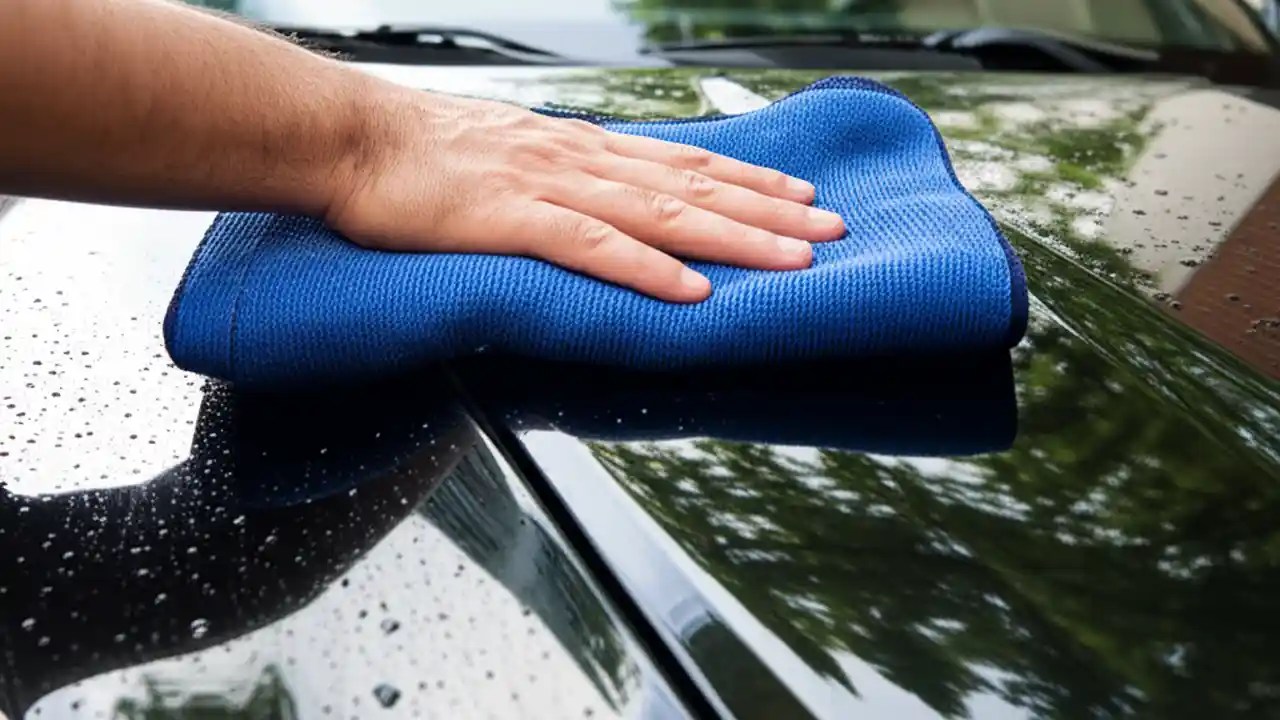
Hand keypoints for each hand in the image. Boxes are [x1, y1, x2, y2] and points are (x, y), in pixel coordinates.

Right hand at [324, 88, 845, 301]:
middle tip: (834, 229)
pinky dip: (646, 269)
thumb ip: (564, 176)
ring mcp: (549, 185)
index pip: (684, 163)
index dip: (750, 182)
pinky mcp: (511, 218)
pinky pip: (591, 246)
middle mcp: (580, 159)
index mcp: (580, 147)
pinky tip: (691, 289)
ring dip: (733, 237)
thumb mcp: (511, 154)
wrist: (351, 137)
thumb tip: (608, 196)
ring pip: (661, 212)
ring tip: (794, 259)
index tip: (803, 197)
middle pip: (693, 186)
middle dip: (769, 211)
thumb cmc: (424, 154)